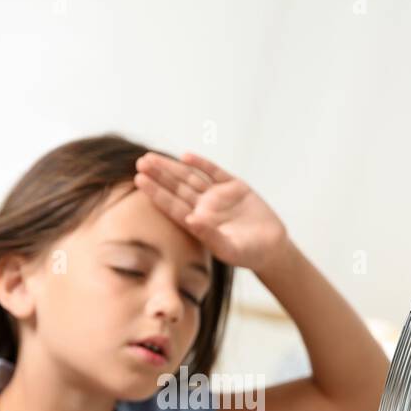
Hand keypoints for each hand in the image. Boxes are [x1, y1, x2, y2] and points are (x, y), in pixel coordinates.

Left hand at [134, 150, 288, 275]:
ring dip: (172, 167)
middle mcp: (204, 207)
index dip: (156, 193)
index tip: (139, 180)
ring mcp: (217, 195)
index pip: (172, 205)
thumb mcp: (228, 249)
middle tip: (140, 162)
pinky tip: (186, 157)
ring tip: (152, 158)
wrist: (271, 247)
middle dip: (159, 175)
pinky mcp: (234, 186)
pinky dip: (201, 164)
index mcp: (198, 223)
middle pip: (177, 188)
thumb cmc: (247, 254)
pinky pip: (214, 171)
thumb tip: (190, 220)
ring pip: (191, 177)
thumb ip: (209, 235)